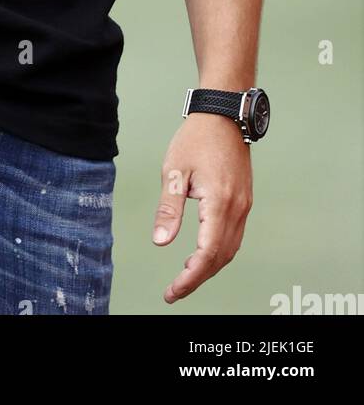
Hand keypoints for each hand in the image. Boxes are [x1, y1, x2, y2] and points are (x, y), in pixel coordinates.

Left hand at [152, 114, 252, 303]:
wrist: (224, 114)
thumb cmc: (196, 138)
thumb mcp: (174, 170)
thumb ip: (168, 208)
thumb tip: (160, 242)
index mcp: (219, 202)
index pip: (206, 253)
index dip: (190, 277)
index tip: (172, 291)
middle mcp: (237, 208)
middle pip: (220, 257)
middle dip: (198, 278)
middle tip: (174, 291)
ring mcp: (244, 205)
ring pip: (230, 249)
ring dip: (209, 267)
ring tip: (185, 277)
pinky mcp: (244, 200)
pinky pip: (234, 236)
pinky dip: (218, 252)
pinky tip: (202, 254)